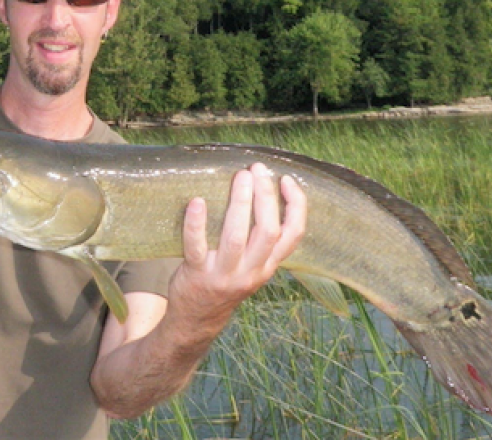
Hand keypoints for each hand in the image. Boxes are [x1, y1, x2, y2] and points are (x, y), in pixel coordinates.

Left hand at [168, 162, 306, 332]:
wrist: (196, 320)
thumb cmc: (224, 283)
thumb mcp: (251, 269)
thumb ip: (259, 242)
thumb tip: (260, 191)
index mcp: (267, 267)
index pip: (293, 235)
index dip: (296, 206)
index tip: (287, 180)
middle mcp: (251, 272)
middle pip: (267, 231)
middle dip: (265, 197)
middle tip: (257, 169)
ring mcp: (224, 275)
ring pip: (236, 237)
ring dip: (239, 204)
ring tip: (240, 177)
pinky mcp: (197, 275)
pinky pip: (196, 247)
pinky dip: (196, 224)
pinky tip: (197, 201)